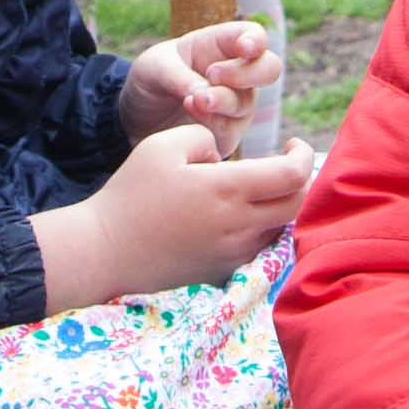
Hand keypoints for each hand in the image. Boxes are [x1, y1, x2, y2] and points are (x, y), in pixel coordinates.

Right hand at [47, 121, 310, 305]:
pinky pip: (259, 247)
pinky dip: (263, 227)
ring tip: (262, 187)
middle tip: (287, 164)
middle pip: (299, 206)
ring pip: (282, 228)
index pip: (293, 176)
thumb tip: (224, 157)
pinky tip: (242, 214)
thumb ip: (204, 137)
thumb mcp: (161, 145)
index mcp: (227, 191)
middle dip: (303, 180)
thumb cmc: (130, 194)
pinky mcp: (222, 271)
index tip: (292, 143)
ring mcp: (232, 253)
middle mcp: (238, 226)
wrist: (104, 252)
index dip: (303, 155)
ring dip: (283, 205)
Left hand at [119, 19, 277, 141]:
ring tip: (192, 100)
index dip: (256, 40)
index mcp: (222, 45)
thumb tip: (205, 96)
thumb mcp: (155, 68)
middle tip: (213, 74)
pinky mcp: (228, 135)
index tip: (244, 48)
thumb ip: (179, 77)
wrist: (137, 117)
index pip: (254, 36)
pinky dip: (211, 125)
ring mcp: (236, 106)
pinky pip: (231, 132)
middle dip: (246, 73)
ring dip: (222, 101)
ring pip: (247, 104)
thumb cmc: (151, 79)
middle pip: (269, 69)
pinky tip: (190, 116)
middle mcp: (238, 75)